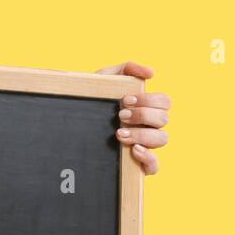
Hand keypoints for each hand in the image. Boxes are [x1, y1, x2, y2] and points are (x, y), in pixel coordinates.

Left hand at [94, 60, 169, 175]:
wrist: (70, 126)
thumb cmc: (92, 101)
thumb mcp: (104, 80)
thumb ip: (125, 69)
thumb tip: (151, 72)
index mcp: (145, 107)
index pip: (164, 102)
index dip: (149, 100)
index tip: (125, 100)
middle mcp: (149, 126)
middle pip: (164, 119)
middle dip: (142, 115)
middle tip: (120, 115)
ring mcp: (145, 145)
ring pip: (162, 139)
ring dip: (142, 134)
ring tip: (119, 133)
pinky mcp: (138, 164)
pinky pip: (155, 165)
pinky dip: (148, 156)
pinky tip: (133, 149)